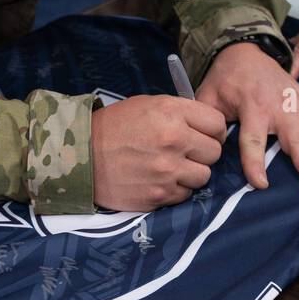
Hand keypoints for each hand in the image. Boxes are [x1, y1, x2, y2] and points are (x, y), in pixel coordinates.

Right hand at [91, 95, 225, 210]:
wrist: (81, 156)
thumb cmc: (114, 127)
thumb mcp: (147, 104)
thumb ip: (179, 112)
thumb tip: (205, 126)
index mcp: (171, 113)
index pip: (217, 123)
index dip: (213, 130)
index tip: (204, 135)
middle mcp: (174, 140)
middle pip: (215, 152)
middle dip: (203, 152)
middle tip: (187, 152)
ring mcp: (168, 171)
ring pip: (203, 176)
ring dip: (191, 173)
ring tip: (171, 167)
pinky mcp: (160, 195)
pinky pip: (185, 194)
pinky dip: (176, 189)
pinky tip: (159, 180)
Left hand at [198, 42, 298, 190]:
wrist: (244, 50)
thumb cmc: (225, 79)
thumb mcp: (208, 97)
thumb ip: (210, 122)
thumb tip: (213, 148)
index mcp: (251, 107)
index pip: (252, 140)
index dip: (255, 163)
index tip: (261, 184)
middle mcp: (278, 106)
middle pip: (295, 138)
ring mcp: (297, 102)